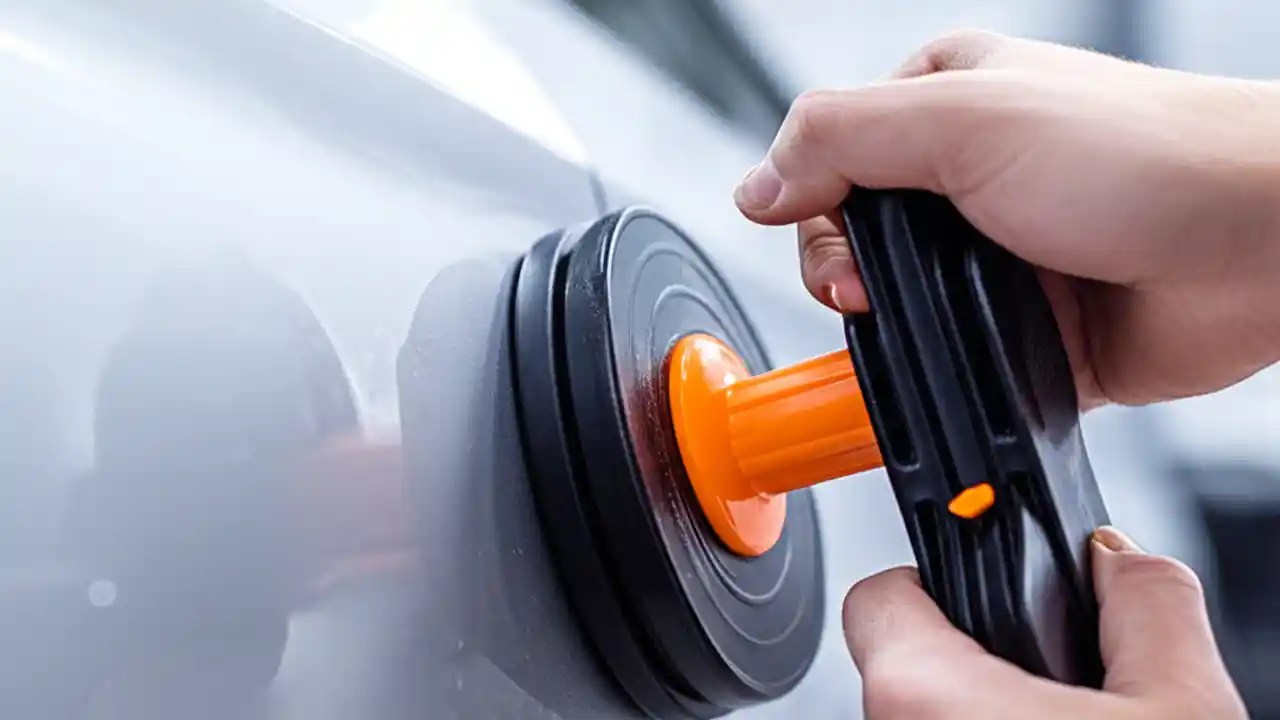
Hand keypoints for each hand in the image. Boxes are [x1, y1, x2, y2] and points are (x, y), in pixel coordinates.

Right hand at [734, 30, 1279, 406]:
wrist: (1260, 244)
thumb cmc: (1146, 156)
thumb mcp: (961, 118)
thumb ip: (838, 140)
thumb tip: (754, 185)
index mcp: (943, 104)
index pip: (829, 161)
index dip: (816, 215)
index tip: (840, 257)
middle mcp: (967, 179)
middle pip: (852, 244)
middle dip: (855, 280)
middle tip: (879, 294)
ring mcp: (997, 257)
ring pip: (898, 311)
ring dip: (901, 331)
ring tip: (933, 329)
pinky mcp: (1028, 329)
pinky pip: (954, 363)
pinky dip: (947, 374)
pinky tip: (963, 363)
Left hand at [844, 527, 1245, 718]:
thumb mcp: (1182, 709)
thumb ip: (1149, 607)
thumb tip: (1119, 562)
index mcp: (925, 696)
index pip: (878, 596)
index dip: (934, 580)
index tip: (984, 584)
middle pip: (906, 660)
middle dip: (974, 651)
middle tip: (1050, 671)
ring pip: (926, 713)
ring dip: (983, 704)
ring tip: (1064, 717)